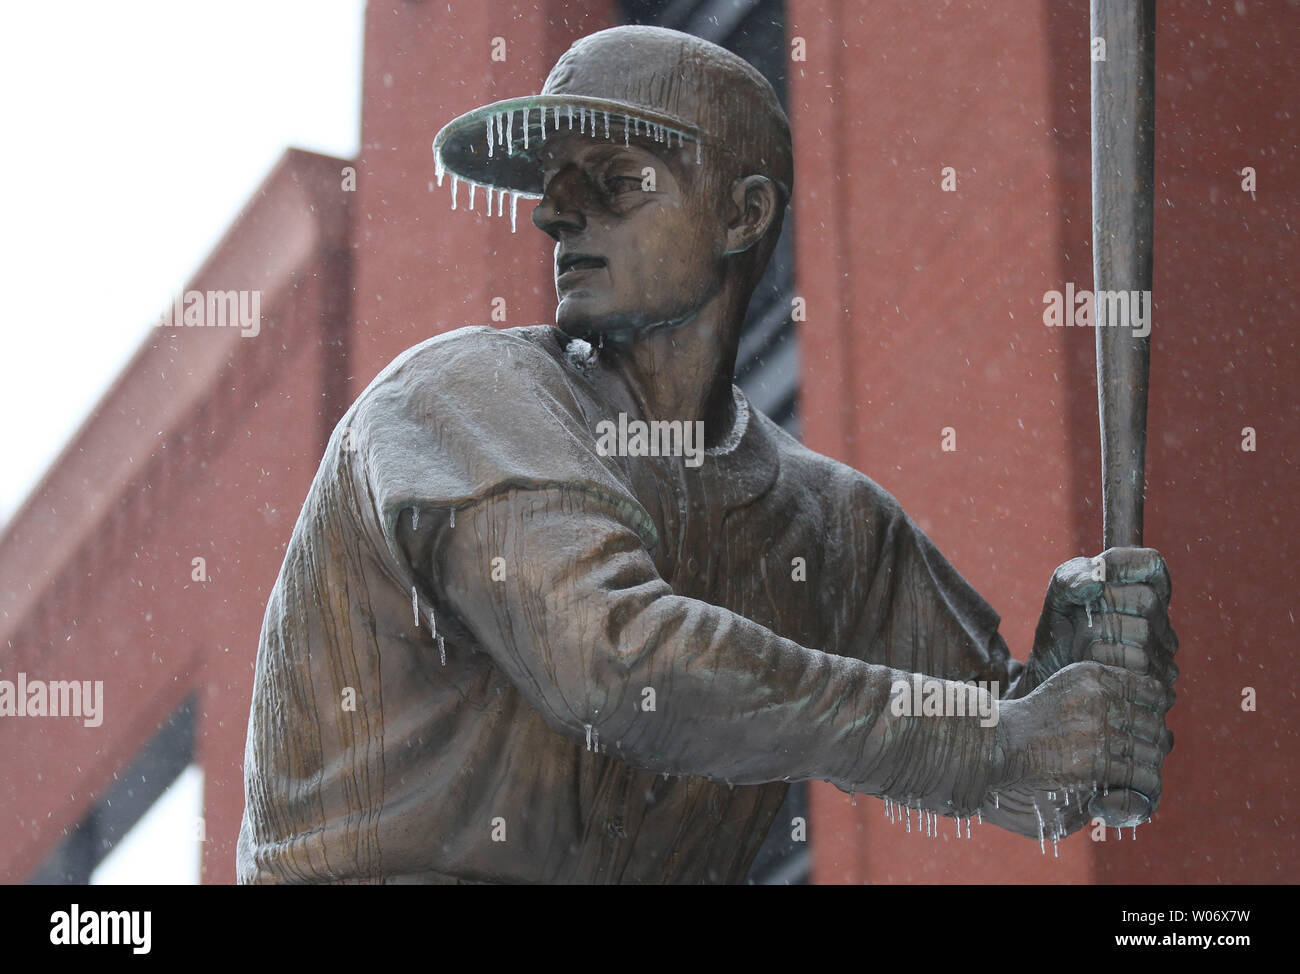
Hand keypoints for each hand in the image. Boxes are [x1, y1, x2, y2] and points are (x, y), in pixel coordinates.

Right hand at [983, 661, 1174, 841]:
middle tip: (1143, 751)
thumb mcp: (1069, 686)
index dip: (1158, 709)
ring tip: (1139, 770)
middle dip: (1154, 740)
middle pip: (1155, 722)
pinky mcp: (1095, 763)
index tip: (1150, 721)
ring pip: (1152, 751)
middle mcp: (1099, 698)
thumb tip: (1158, 700)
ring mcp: (1097, 731)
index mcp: (1094, 675)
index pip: (1153, 691)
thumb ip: (1106, 687)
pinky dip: (1144, 785)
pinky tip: (1135, 786)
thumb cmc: (1035, 718)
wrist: (1001, 744)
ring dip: (1150, 764)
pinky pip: (1140, 776)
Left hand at [1015, 547, 1178, 698]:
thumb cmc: (1063, 626)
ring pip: (1141, 632)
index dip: (1124, 564)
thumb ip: (1071, 578)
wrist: (1051, 672)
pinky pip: (1134, 664)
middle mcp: (1161, 620)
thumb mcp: (1059, 594)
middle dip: (1105, 603)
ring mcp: (1164, 652)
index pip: (1151, 563)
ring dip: (1096, 634)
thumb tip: (1094, 583)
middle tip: (1079, 615)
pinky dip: (1099, 658)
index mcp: (1144, 589)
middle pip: (1146, 598)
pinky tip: (1086, 660)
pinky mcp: (1158, 682)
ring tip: (1079, 641)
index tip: (1097, 571)